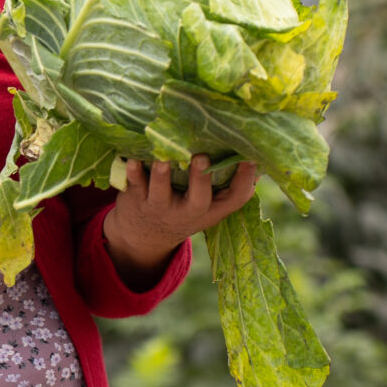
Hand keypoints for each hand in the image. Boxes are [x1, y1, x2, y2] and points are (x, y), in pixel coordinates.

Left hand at [103, 156, 259, 287]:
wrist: (144, 235)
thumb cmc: (185, 207)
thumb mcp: (209, 204)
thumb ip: (226, 182)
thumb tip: (255, 151)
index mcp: (211, 210)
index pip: (236, 199)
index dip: (245, 180)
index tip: (251, 158)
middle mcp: (187, 211)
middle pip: (198, 200)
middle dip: (200, 180)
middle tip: (201, 158)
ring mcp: (160, 207)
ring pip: (160, 192)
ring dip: (161, 174)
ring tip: (162, 158)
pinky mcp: (136, 200)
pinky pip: (134, 186)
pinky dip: (132, 173)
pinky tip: (131, 159)